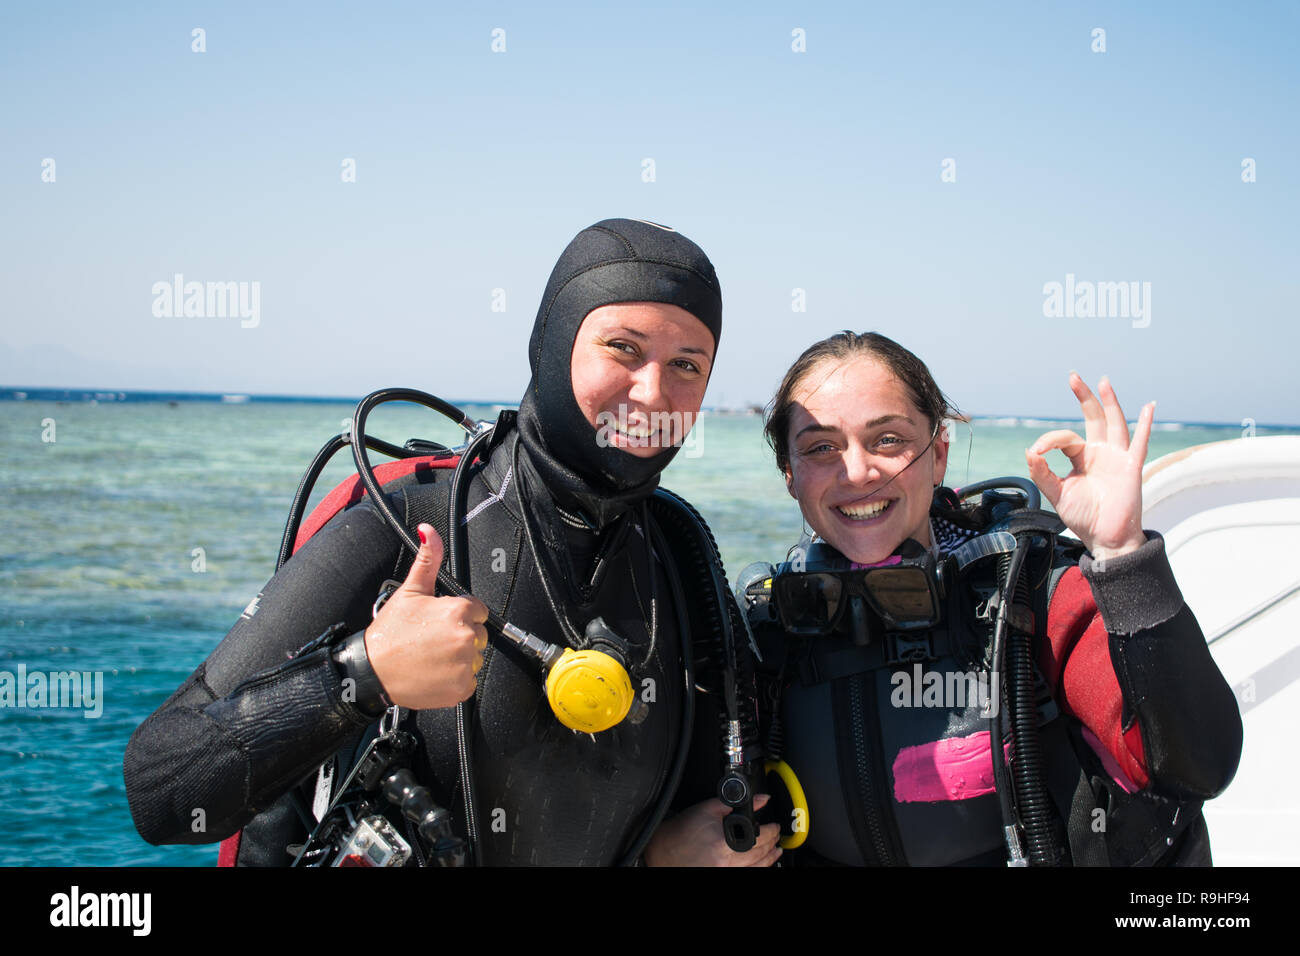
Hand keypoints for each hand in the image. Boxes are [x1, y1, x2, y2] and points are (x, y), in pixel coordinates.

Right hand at [364, 523, 488, 709]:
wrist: (371, 672)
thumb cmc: (389, 634)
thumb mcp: (410, 590)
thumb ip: (428, 559)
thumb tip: (429, 532)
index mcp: (457, 611)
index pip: (477, 611)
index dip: (459, 615)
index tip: (440, 623)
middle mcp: (465, 638)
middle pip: (478, 634)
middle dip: (460, 635)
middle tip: (432, 640)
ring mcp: (464, 665)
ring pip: (474, 658)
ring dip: (459, 658)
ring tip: (431, 656)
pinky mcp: (461, 688)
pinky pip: (469, 681)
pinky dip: (455, 680)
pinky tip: (434, 672)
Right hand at [643, 794, 782, 866]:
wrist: (662, 850)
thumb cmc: (682, 831)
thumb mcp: (708, 808)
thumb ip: (736, 802)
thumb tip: (761, 799)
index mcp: (723, 842)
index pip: (759, 838)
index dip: (771, 831)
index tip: (774, 826)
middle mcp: (724, 862)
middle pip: (759, 855)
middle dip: (772, 844)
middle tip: (777, 836)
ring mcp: (723, 873)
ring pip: (756, 868)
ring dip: (769, 859)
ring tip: (775, 851)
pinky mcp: (721, 876)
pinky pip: (746, 874)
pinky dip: (757, 868)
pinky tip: (761, 863)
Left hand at [1024, 373, 1151, 561]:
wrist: (1104, 538)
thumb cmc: (1084, 516)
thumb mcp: (1057, 493)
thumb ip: (1042, 473)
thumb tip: (1029, 450)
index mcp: (1082, 457)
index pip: (1065, 438)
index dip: (1048, 441)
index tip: (1036, 452)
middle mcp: (1100, 452)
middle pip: (1093, 418)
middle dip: (1084, 397)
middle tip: (1073, 376)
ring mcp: (1117, 457)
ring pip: (1114, 423)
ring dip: (1109, 402)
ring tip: (1103, 382)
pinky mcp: (1131, 467)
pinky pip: (1140, 443)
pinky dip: (1145, 425)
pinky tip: (1148, 407)